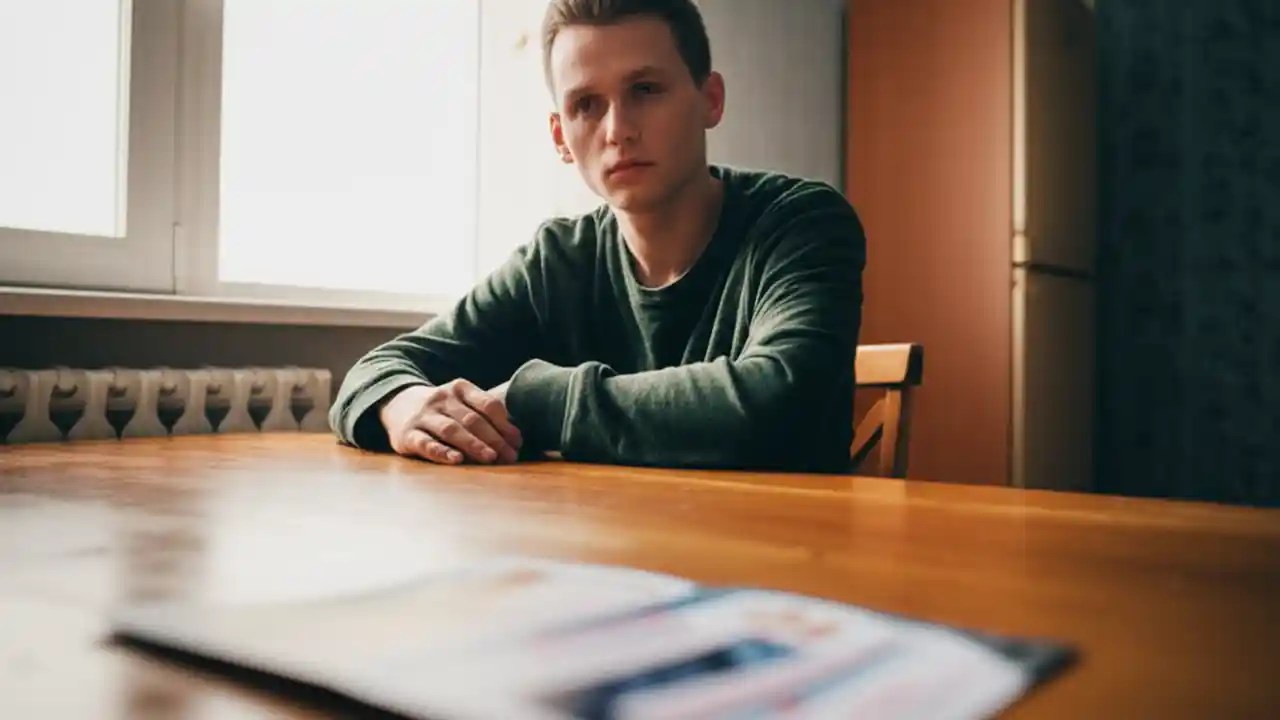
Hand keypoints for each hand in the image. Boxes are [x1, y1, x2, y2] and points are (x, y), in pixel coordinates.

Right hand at [379, 379, 522, 464]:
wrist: (396, 403)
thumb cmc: (442, 409)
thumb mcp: (462, 402)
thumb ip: (486, 415)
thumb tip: (517, 440)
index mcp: (460, 388)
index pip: (487, 404)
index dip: (505, 424)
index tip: (518, 441)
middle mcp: (441, 399)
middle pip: (472, 419)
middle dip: (494, 439)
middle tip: (510, 456)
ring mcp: (423, 416)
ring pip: (451, 430)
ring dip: (473, 444)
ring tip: (490, 458)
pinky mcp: (407, 435)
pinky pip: (426, 443)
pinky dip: (442, 452)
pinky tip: (456, 460)